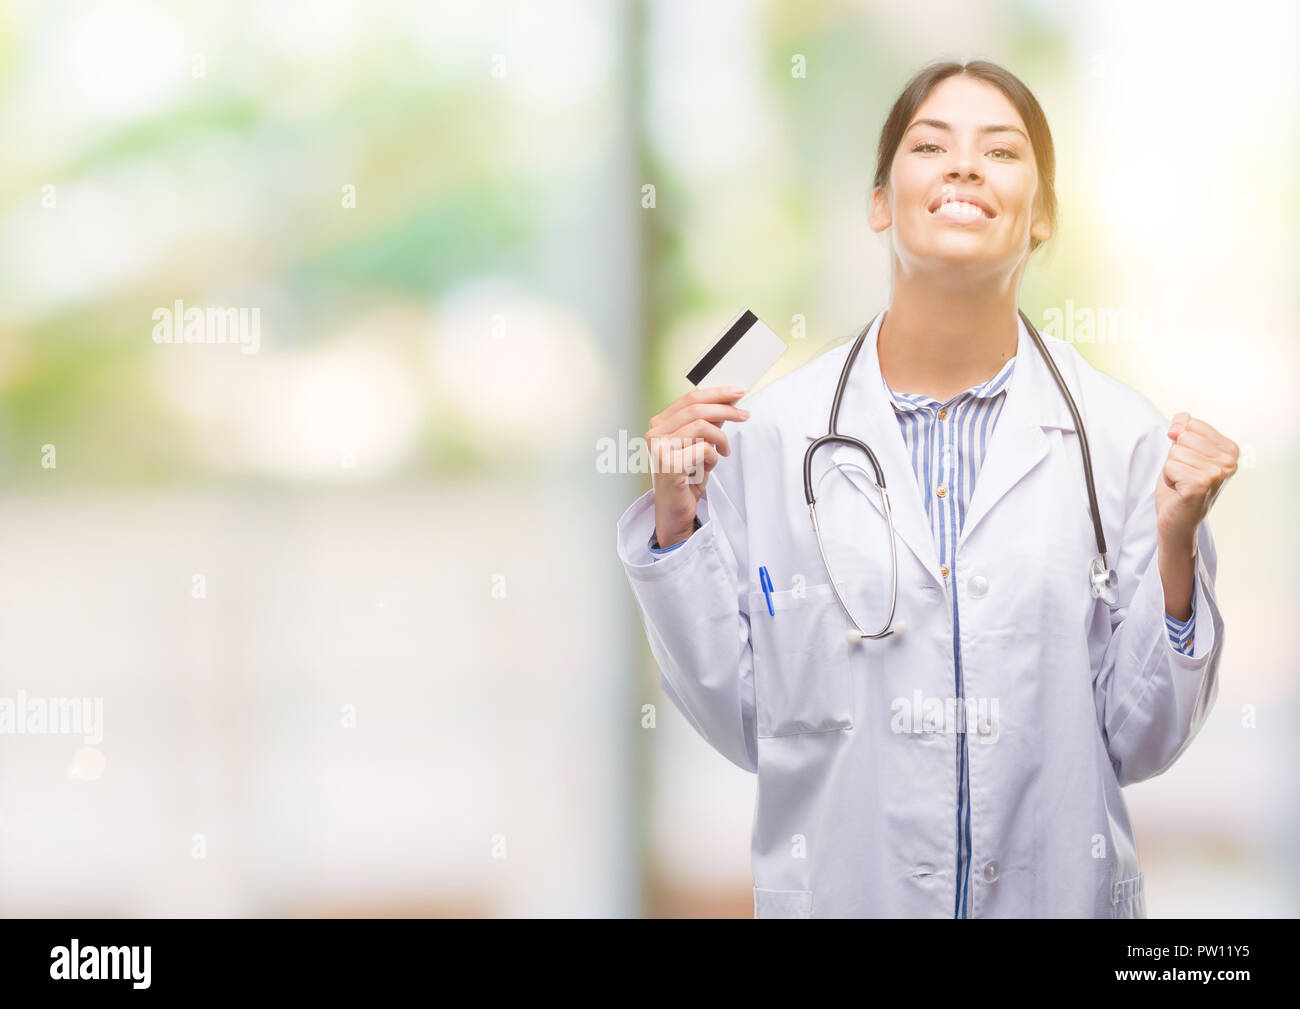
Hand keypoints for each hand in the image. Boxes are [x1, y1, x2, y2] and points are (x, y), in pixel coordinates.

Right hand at [647, 385, 749, 546]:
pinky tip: (708, 467)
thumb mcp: (699, 445)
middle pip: (696, 408)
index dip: (716, 393)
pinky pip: (704, 449)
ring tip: (724, 450)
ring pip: (701, 426)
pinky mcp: (669, 465)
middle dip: (725, 409)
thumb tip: (726, 403)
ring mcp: (660, 449)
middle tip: (744, 414)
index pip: (689, 399)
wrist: (675, 511)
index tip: (737, 392)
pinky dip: (714, 457)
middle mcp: (656, 434)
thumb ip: (708, 424)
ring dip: (720, 438)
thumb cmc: (686, 478)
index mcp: (660, 425)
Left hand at [1155, 412, 1238, 549]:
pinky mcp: (1201, 484)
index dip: (1180, 442)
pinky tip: (1179, 490)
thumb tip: (1180, 421)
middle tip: (1183, 475)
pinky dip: (1168, 478)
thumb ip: (1183, 430)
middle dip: (1175, 456)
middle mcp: (1229, 461)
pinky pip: (1170, 466)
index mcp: (1230, 449)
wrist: (1177, 520)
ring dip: (1171, 468)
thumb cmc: (1180, 486)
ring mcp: (1217, 473)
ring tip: (1182, 483)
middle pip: (1183, 437)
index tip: (1189, 462)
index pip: (1192, 424)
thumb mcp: (1182, 451)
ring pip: (1175, 451)